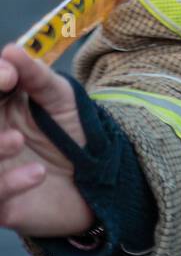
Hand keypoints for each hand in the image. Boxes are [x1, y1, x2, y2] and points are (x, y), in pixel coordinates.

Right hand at [0, 45, 93, 236]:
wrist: (97, 176)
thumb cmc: (74, 129)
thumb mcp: (61, 97)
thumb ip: (37, 76)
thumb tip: (11, 50)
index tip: (9, 76)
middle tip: (5, 94)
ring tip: (18, 141)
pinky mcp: (1, 204)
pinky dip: (8, 184)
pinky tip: (37, 175)